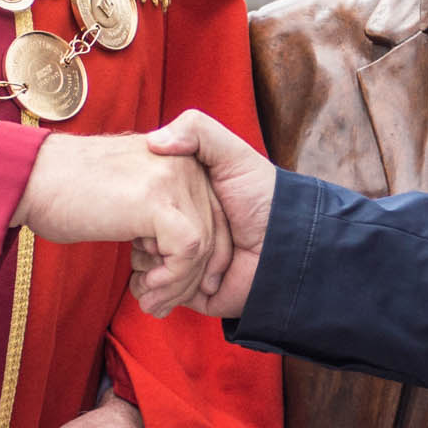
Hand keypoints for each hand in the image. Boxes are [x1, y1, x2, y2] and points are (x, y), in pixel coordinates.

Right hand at [15, 133, 231, 315]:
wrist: (27, 178)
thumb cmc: (67, 194)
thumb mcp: (126, 195)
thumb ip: (157, 216)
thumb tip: (173, 260)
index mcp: (180, 160)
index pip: (211, 219)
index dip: (198, 260)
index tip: (172, 287)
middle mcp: (184, 163)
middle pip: (212, 234)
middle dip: (190, 279)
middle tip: (161, 303)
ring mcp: (173, 178)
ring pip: (202, 246)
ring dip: (178, 285)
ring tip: (150, 302)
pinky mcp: (156, 199)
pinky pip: (187, 250)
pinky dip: (172, 278)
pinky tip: (146, 287)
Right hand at [137, 109, 277, 318]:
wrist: (287, 247)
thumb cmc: (262, 195)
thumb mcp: (232, 153)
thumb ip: (196, 130)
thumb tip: (153, 142)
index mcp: (183, 200)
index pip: (145, 210)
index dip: (141, 216)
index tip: (139, 217)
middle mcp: (183, 230)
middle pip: (145, 242)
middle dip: (142, 250)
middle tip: (150, 249)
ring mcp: (189, 262)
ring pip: (148, 271)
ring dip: (146, 277)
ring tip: (151, 276)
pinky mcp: (195, 292)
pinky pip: (163, 297)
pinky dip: (154, 297)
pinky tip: (151, 294)